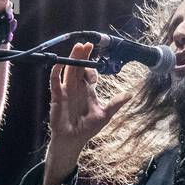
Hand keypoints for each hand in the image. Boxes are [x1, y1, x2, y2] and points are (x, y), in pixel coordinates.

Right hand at [42, 41, 129, 182]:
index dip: (93, 66)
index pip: (89, 73)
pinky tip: (60, 62)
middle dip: (83, 55)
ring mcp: (66, 91)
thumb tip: (130, 95)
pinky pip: (55, 81)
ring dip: (72, 58)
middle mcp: (76, 88)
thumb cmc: (88, 129)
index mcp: (87, 91)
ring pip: (69, 70)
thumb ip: (116, 103)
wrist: (73, 140)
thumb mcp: (105, 115)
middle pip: (79, 68)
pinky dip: (56, 72)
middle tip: (88, 44)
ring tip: (77, 47)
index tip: (98, 61)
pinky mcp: (57, 96)